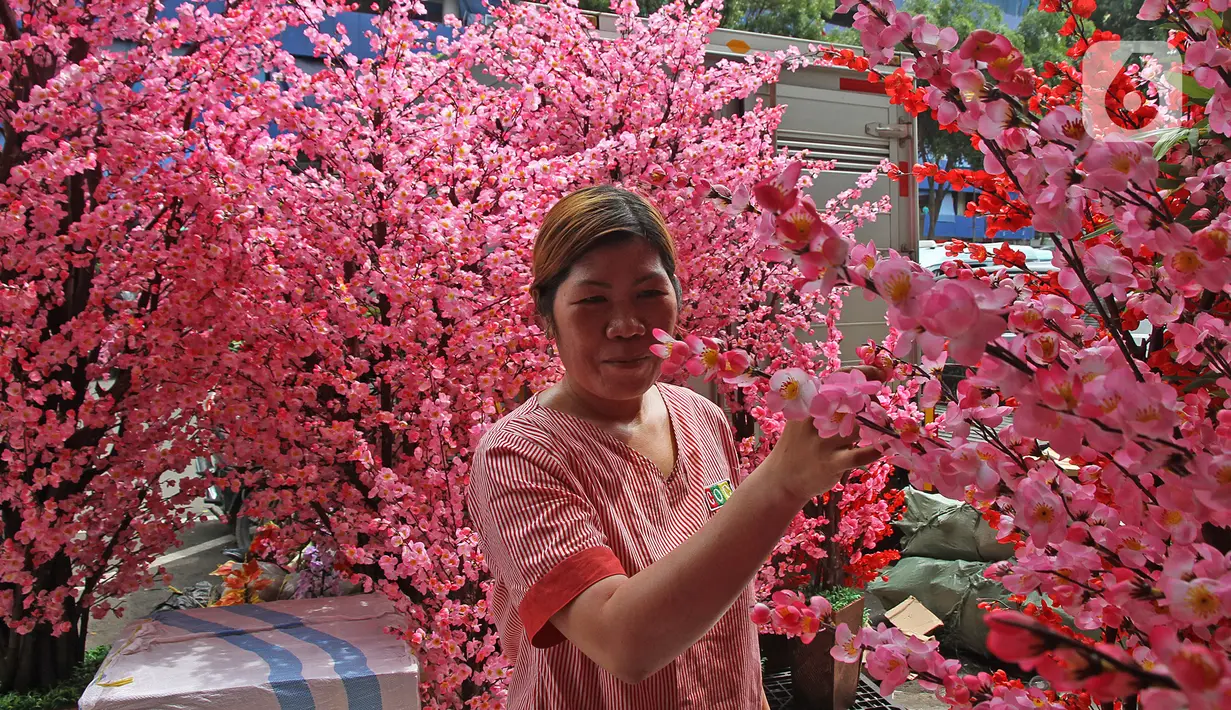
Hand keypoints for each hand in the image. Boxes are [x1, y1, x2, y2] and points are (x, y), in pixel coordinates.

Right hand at [759, 365, 887, 505]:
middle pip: (853, 399)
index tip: (880, 374)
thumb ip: (824, 403)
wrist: (782, 479)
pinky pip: (862, 454)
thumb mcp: (802, 418)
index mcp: (808, 403)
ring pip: (861, 425)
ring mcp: (823, 442)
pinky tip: (889, 445)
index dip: (863, 373)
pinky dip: (879, 449)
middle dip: (873, 400)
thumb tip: (860, 388)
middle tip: (879, 406)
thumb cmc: (798, 445)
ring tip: (885, 425)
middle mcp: (815, 418)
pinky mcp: (832, 463)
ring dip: (879, 423)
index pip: (838, 378)